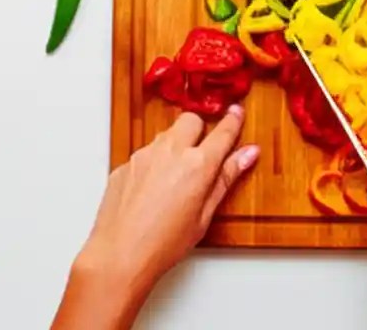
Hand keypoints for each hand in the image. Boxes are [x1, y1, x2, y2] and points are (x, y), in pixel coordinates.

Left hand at [52, 106, 258, 329]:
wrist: (119, 254)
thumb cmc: (163, 243)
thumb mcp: (204, 215)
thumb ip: (225, 179)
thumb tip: (246, 155)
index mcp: (197, 165)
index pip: (222, 133)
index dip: (232, 121)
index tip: (236, 113)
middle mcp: (170, 152)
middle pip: (190, 120)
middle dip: (199, 130)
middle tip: (202, 151)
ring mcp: (144, 156)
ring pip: (166, 135)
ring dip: (175, 145)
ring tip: (176, 178)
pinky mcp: (125, 164)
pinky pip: (145, 154)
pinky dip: (154, 163)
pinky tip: (153, 191)